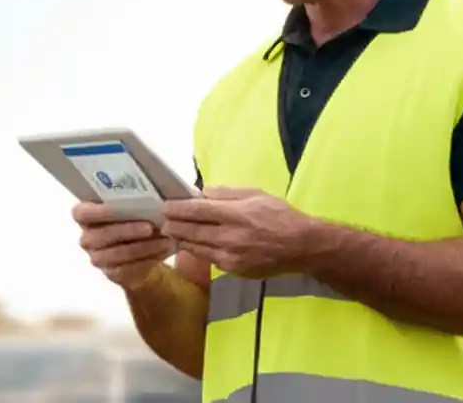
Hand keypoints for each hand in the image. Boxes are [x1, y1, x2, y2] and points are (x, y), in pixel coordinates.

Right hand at [72, 202, 173, 289]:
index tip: (123, 206)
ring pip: (117, 253)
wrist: (142, 250)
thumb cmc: (136, 220)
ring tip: (165, 240)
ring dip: (143, 247)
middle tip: (150, 227)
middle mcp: (87, 238)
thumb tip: (153, 201)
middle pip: (101, 235)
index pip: (82, 213)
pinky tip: (161, 251)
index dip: (99, 211)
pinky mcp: (111, 273)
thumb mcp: (134, 208)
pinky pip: (127, 269)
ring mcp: (97, 258)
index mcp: (85, 216)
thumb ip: (135, 203)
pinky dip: (147, 260)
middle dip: (127, 230)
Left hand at [161, 187, 314, 277]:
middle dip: (173, 225)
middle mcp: (230, 237)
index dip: (178, 208)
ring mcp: (230, 257)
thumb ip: (228, 193)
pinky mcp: (233, 270)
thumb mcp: (256, 195)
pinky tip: (191, 244)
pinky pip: (209, 258)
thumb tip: (203, 192)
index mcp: (236, 214)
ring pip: (196, 248)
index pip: (197, 210)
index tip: (165, 205)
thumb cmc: (280, 216)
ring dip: (181, 239)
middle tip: (161, 219)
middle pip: (191, 231)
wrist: (302, 247)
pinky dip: (197, 250)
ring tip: (171, 231)